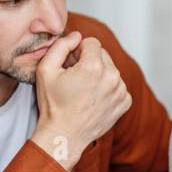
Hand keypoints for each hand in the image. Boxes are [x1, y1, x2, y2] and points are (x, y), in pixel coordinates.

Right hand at [30, 31, 131, 171]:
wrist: (64, 135)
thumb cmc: (53, 104)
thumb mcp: (46, 69)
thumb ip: (61, 46)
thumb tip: (76, 36)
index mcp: (94, 66)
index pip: (92, 42)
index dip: (78, 51)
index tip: (70, 64)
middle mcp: (113, 77)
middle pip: (103, 54)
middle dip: (89, 61)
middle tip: (75, 78)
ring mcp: (121, 91)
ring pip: (111, 69)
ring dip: (99, 74)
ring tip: (83, 90)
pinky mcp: (125, 102)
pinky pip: (117, 85)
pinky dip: (107, 88)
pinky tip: (93, 99)